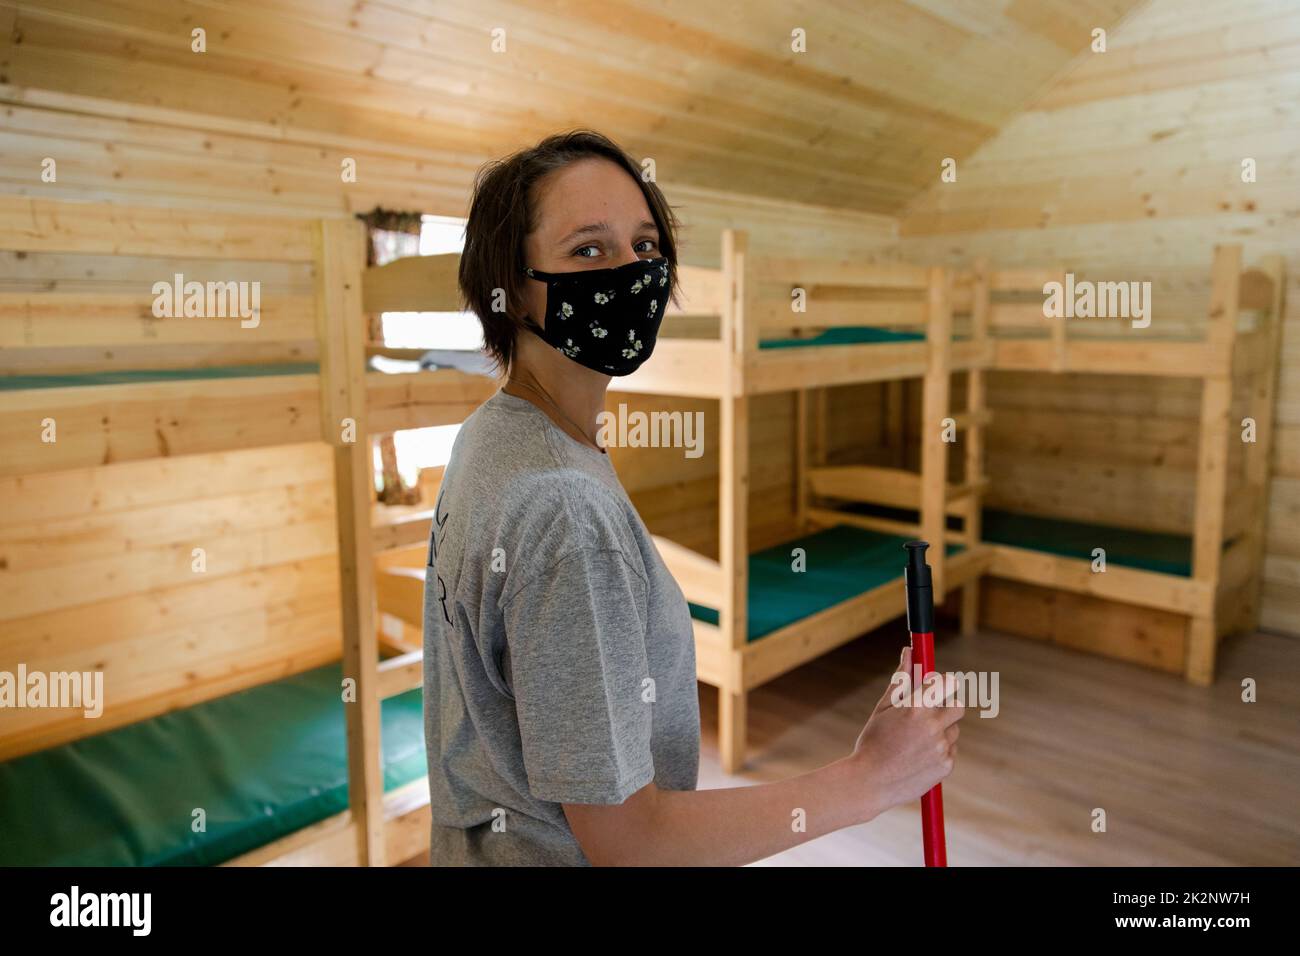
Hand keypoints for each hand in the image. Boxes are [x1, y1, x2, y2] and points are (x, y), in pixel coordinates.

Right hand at [850, 645, 962, 819]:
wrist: (870, 782)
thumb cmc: (873, 741)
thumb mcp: (883, 708)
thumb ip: (901, 679)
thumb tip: (909, 652)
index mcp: (916, 707)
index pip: (944, 682)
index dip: (939, 683)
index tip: (932, 686)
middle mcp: (933, 725)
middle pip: (957, 705)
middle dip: (947, 706)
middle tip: (930, 712)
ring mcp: (941, 747)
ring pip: (953, 729)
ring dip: (942, 730)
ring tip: (915, 741)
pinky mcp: (946, 765)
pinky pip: (950, 750)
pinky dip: (940, 750)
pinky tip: (918, 756)